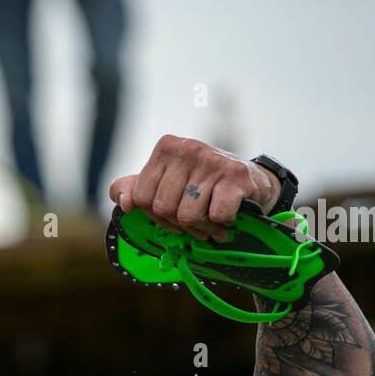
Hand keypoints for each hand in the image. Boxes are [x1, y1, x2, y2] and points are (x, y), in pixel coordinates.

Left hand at [108, 135, 279, 242]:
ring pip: (189, 216)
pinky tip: (227, 216)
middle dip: (179, 224)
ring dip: (201, 228)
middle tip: (195, 221)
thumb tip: (124, 203)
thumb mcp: (162, 183)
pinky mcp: (236, 176)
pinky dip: (221, 224)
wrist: (250, 181)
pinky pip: (216, 216)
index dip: (156, 216)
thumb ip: (132, 189)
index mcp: (165, 148)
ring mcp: (212, 160)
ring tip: (210, 221)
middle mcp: (187, 148)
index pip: (141, 198)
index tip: (172, 214)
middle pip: (164, 209)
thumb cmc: (200, 185)